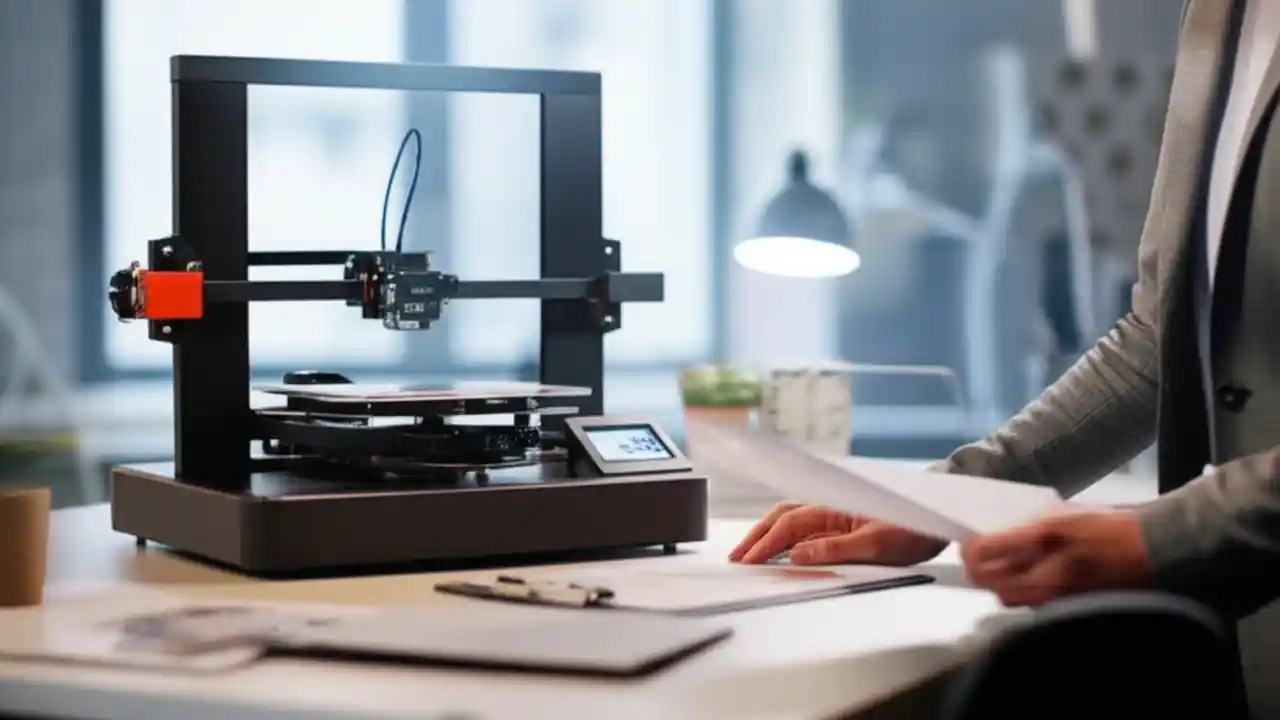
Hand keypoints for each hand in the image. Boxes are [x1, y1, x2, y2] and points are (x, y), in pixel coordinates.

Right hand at [728, 503, 947, 565]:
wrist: (940, 515)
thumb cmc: (914, 527)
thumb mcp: (876, 545)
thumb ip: (834, 550)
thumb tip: (796, 556)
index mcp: (834, 508)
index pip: (789, 525)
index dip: (766, 544)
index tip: (748, 561)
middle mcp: (831, 506)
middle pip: (782, 518)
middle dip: (757, 537)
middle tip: (737, 557)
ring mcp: (836, 514)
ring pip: (792, 521)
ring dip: (769, 536)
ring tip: (751, 553)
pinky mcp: (844, 523)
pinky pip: (808, 528)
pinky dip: (787, 539)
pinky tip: (782, 551)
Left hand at [960, 508, 1152, 606]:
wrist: (1153, 550)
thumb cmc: (1109, 526)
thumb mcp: (1063, 514)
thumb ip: (1028, 526)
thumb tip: (994, 534)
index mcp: (1046, 536)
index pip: (988, 551)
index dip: (971, 550)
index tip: (968, 545)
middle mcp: (1049, 569)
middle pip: (992, 583)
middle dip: (979, 572)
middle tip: (976, 560)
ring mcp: (1060, 593)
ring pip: (1009, 599)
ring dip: (999, 585)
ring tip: (999, 570)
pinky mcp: (1070, 606)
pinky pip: (1033, 606)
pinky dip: (1022, 595)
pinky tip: (1027, 582)